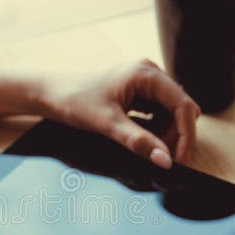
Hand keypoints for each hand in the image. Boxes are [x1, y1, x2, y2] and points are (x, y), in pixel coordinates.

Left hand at [42, 60, 200, 168]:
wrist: (49, 93)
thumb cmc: (74, 101)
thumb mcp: (107, 125)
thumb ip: (138, 142)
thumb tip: (165, 160)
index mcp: (147, 74)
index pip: (183, 105)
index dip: (186, 135)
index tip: (180, 160)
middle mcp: (149, 74)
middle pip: (180, 109)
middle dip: (176, 136)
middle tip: (163, 160)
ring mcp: (143, 83)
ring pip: (169, 113)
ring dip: (165, 135)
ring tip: (149, 152)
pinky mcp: (136, 93)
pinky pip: (156, 113)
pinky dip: (154, 130)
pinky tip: (143, 142)